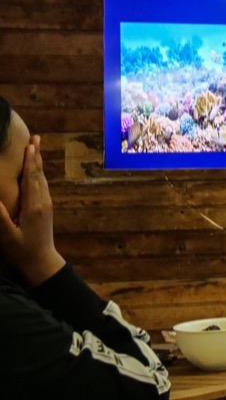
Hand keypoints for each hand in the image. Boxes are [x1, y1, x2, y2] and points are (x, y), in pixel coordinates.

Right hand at [0, 136, 65, 286]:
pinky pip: (43, 186)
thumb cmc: (21, 251)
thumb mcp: (6, 235)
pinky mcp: (46, 208)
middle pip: (39, 174)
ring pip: (43, 178)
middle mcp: (43, 202)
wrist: (42, 262)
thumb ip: (0, 216)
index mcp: (34, 206)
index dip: (29, 161)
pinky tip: (35, 169)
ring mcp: (46, 205)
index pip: (31, 179)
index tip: (28, 145)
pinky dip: (39, 173)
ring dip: (38, 162)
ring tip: (36, 147)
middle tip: (35, 137)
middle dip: (36, 155)